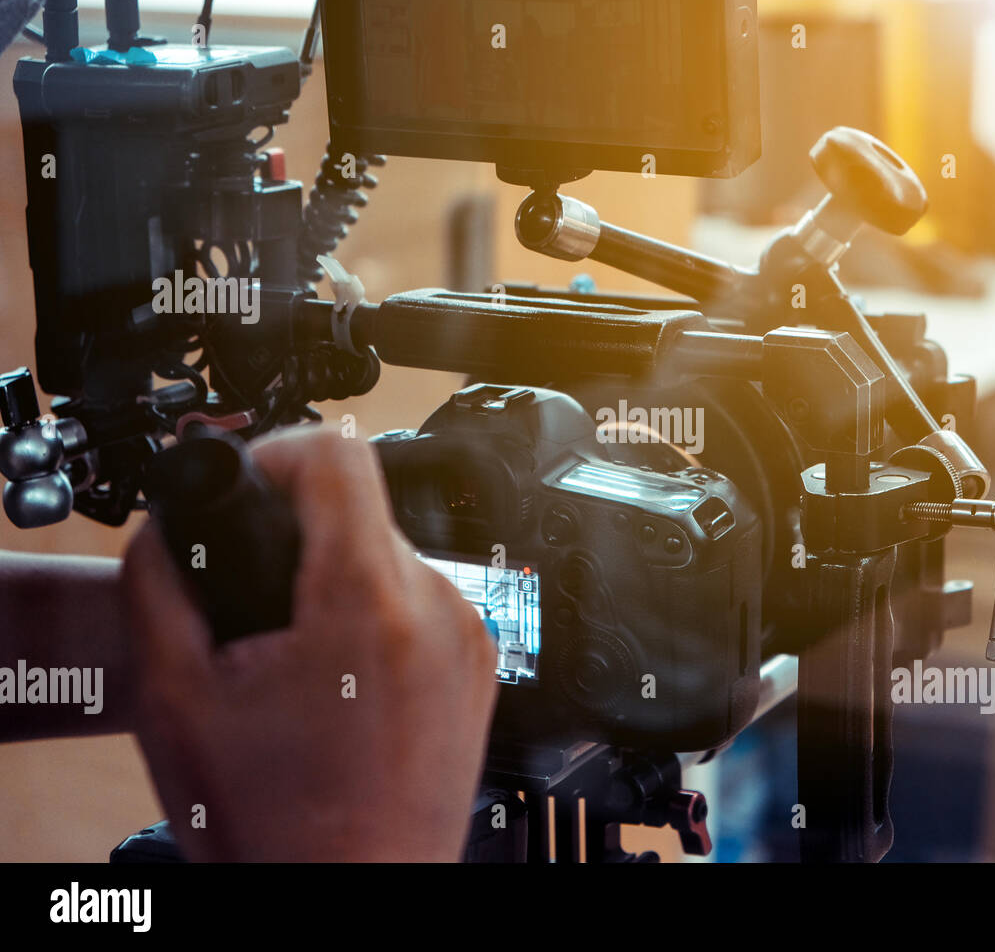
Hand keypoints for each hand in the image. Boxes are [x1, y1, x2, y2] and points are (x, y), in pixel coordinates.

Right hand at [122, 426, 497, 860]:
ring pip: (390, 557)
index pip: (338, 454)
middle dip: (296, 538)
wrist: (355, 892)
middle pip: (360, 510)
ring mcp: (469, 636)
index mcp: (366, 601)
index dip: (277, 453)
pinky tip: (339, 680)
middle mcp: (436, 606)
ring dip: (335, 582)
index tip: (248, 485)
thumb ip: (162, 583)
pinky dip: (375, 617)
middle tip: (253, 598)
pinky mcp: (481, 662)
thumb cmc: (280, 824)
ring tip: (296, 656)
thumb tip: (169, 526)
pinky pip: (421, 603)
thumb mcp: (177, 697)